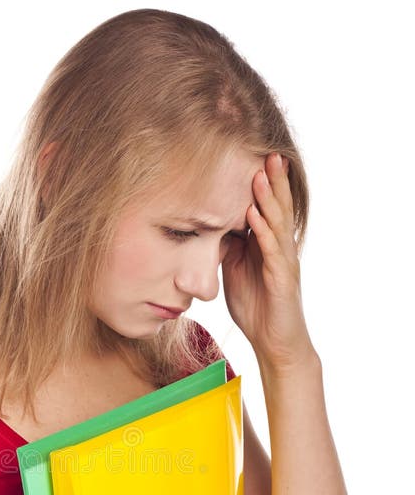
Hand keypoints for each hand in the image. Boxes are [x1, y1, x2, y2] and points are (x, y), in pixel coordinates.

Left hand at [221, 152, 314, 369]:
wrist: (275, 343)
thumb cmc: (256, 307)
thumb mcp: (235, 272)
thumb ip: (227, 249)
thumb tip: (211, 229)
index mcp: (267, 245)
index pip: (265, 208)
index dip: (262, 185)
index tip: (253, 157)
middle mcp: (279, 249)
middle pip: (277, 208)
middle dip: (272, 180)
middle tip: (268, 151)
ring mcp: (283, 262)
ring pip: (277, 224)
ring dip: (268, 199)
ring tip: (260, 174)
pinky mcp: (282, 280)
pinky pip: (272, 251)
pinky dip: (264, 232)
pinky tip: (255, 216)